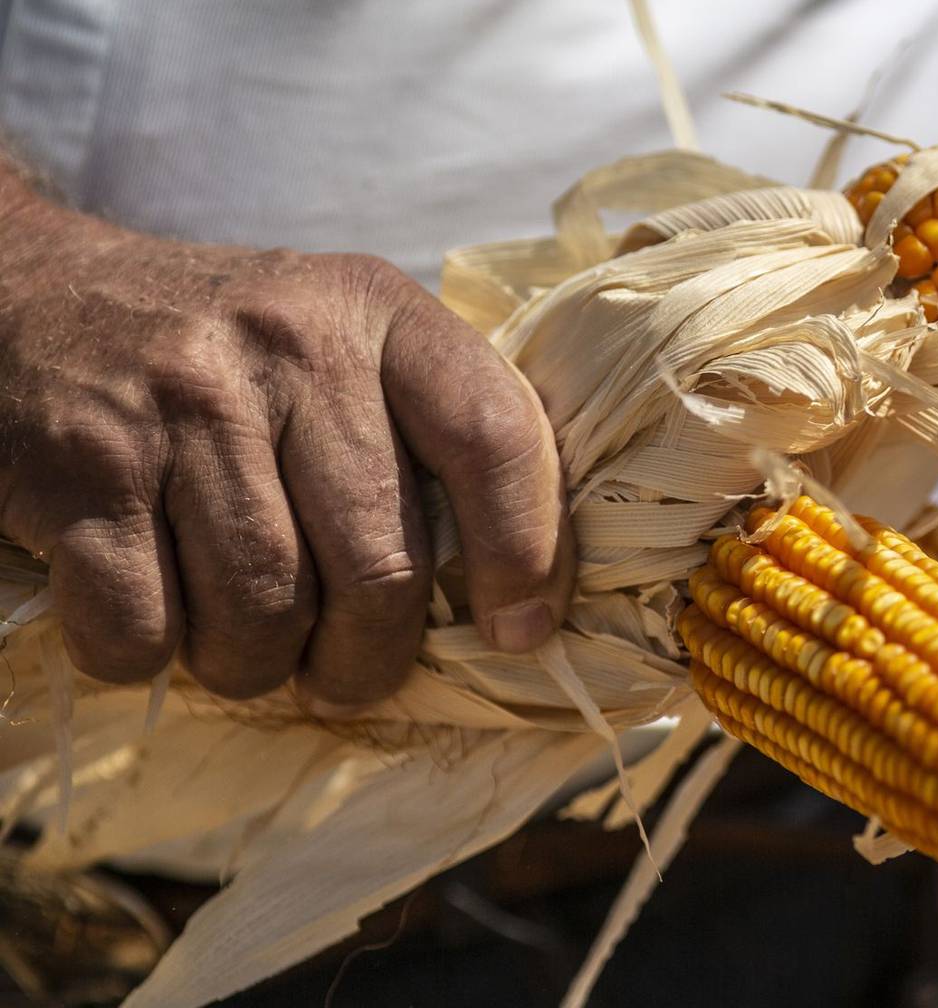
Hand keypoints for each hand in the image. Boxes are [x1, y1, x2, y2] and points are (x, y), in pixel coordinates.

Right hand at [0, 179, 574, 704]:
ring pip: (265, 609)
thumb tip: (523, 598)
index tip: (519, 629)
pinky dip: (145, 657)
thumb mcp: (340, 345)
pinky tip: (148, 619)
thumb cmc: (221, 360)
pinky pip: (143, 627)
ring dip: (254, 664)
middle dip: (369, 656)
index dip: (525, 552)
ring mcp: (179, 400)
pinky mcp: (78, 465)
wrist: (20, 294)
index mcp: (375, 311)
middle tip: (347, 676)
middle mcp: (287, 342)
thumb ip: (429, 434)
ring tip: (243, 646)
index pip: (493, 435)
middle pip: (380, 561)